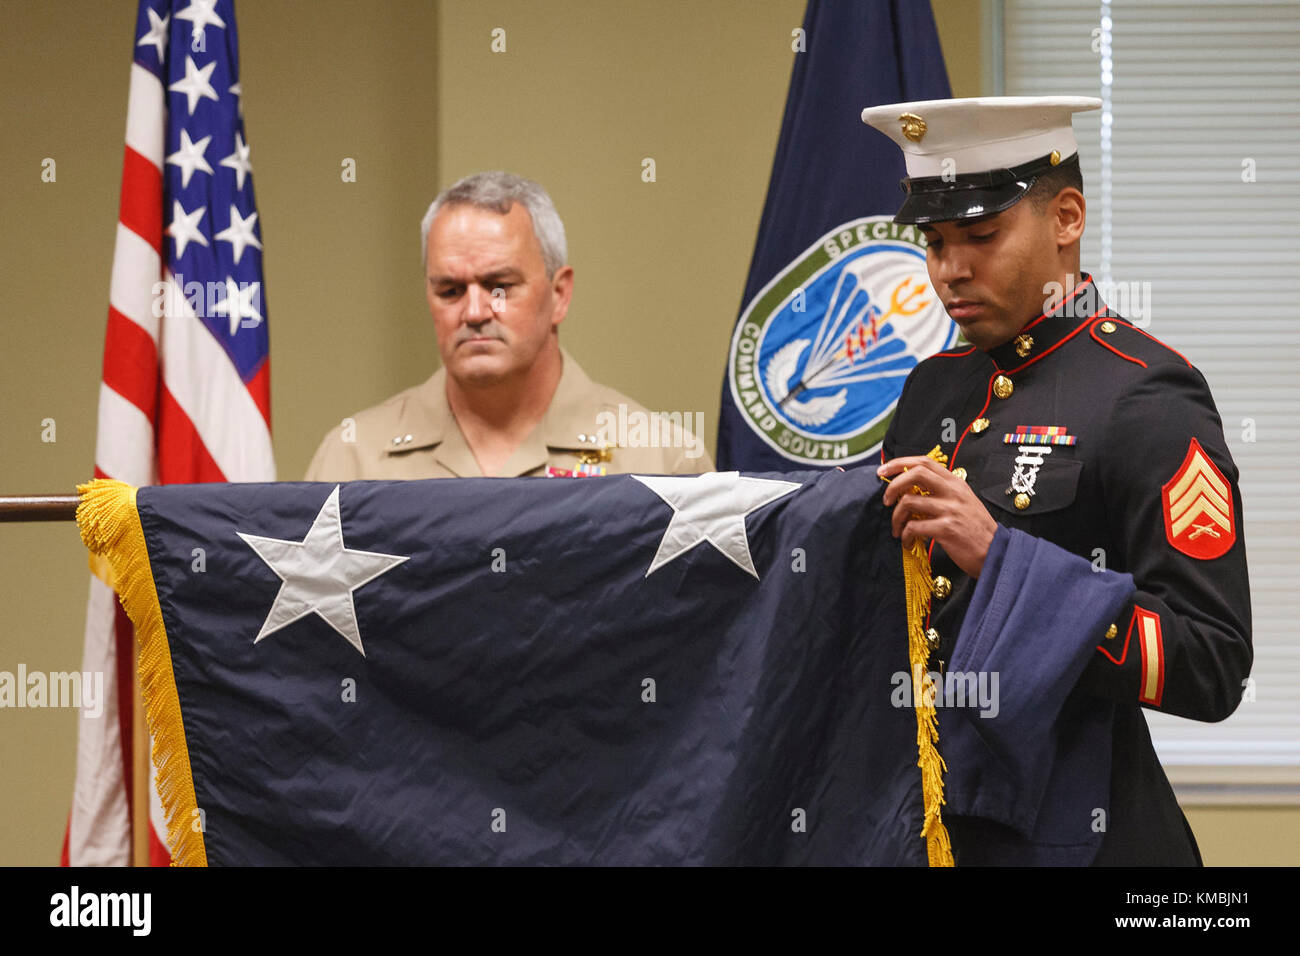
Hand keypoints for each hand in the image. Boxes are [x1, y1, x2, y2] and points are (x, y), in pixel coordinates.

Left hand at [878, 455, 997, 578]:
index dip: (899, 463)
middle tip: (886, 501)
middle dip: (893, 485)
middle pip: (915, 474)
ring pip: (909, 502)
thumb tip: (909, 490)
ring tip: (897, 530)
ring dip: (896, 518)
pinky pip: (914, 526)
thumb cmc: (975, 530)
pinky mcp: (947, 529)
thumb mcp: (963, 502)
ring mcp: (951, 509)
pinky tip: (907, 542)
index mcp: (956, 483)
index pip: (924, 462)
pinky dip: (905, 535)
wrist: (996, 553)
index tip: (883, 471)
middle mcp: (953, 492)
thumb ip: (941, 493)